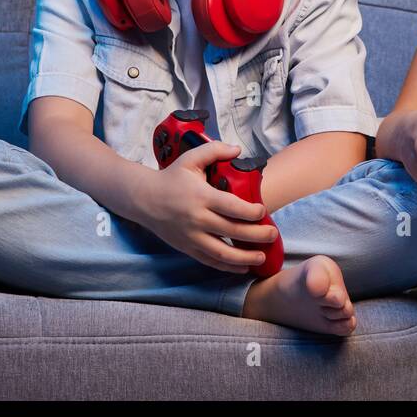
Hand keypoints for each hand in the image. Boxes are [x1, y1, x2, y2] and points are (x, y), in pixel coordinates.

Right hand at [133, 138, 277, 273]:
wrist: (143, 199)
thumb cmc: (171, 177)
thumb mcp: (190, 158)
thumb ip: (214, 150)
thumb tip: (238, 149)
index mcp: (201, 196)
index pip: (231, 207)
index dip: (251, 212)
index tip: (263, 211)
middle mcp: (197, 218)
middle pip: (232, 231)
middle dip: (256, 235)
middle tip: (273, 234)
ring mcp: (191, 236)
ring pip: (221, 252)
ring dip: (244, 257)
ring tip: (261, 257)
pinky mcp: (187, 248)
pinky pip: (209, 260)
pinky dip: (227, 266)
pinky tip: (242, 267)